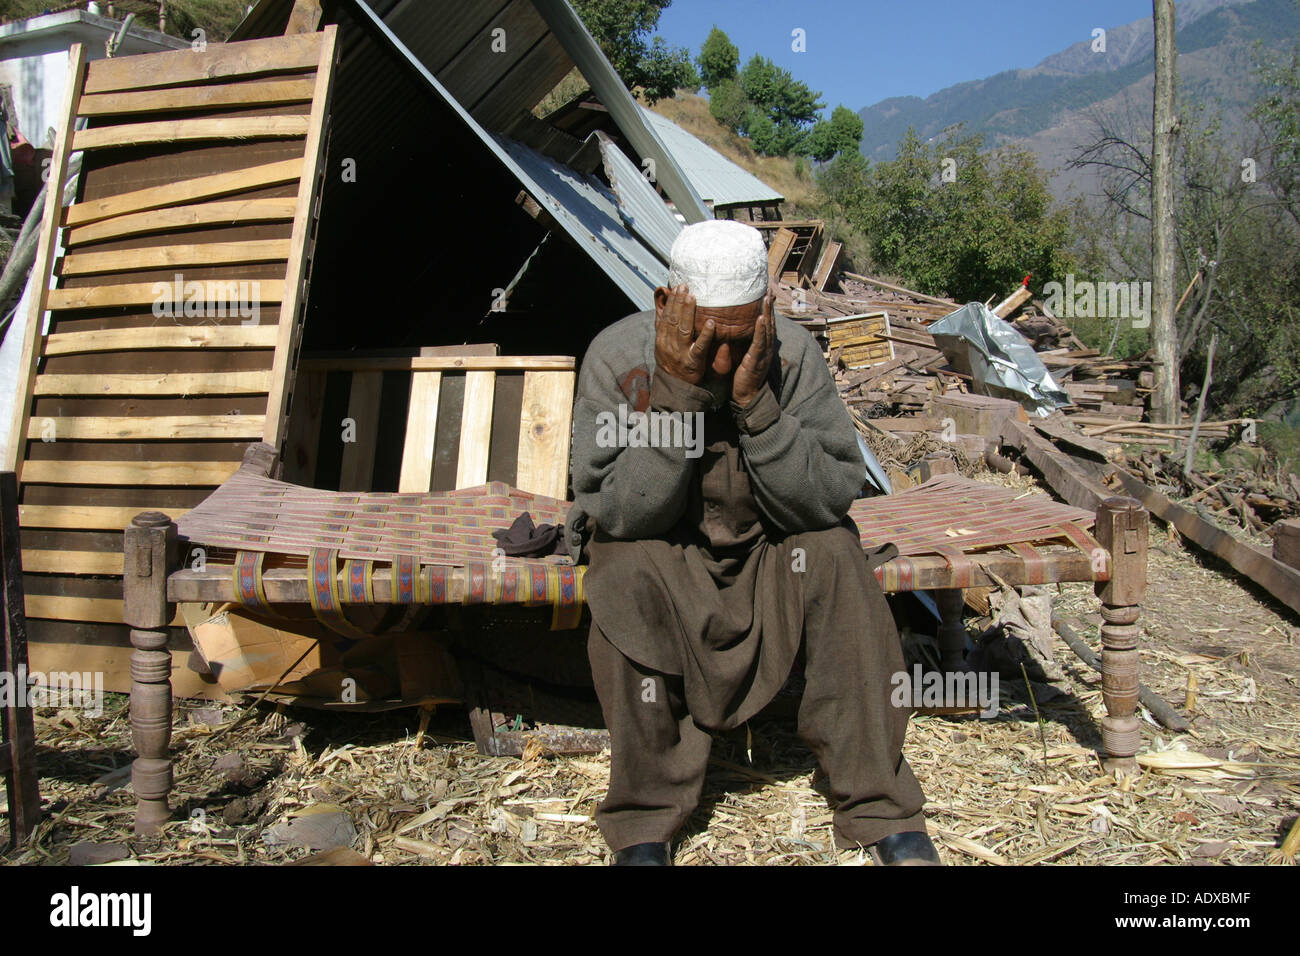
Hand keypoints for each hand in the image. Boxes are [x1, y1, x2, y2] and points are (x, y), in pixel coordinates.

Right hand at [654, 284, 714, 385]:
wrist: (674, 386)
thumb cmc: (671, 361)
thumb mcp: (662, 344)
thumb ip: (663, 324)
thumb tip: (661, 303)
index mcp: (661, 340)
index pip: (666, 317)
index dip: (671, 301)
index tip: (677, 288)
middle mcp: (669, 345)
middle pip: (673, 320)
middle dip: (679, 302)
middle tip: (685, 287)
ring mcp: (681, 353)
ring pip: (684, 329)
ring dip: (688, 312)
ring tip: (693, 297)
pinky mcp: (693, 362)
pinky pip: (700, 346)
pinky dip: (706, 334)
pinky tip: (711, 322)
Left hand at [731, 289, 775, 406]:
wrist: (747, 395)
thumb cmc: (744, 376)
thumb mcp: (745, 356)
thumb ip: (744, 343)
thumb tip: (735, 330)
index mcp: (762, 345)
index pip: (765, 324)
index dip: (766, 309)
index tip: (764, 294)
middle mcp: (766, 347)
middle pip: (769, 322)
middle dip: (769, 306)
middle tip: (767, 289)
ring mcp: (763, 353)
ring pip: (767, 329)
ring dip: (767, 312)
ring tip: (766, 298)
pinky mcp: (757, 359)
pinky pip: (760, 342)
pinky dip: (761, 329)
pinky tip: (761, 318)